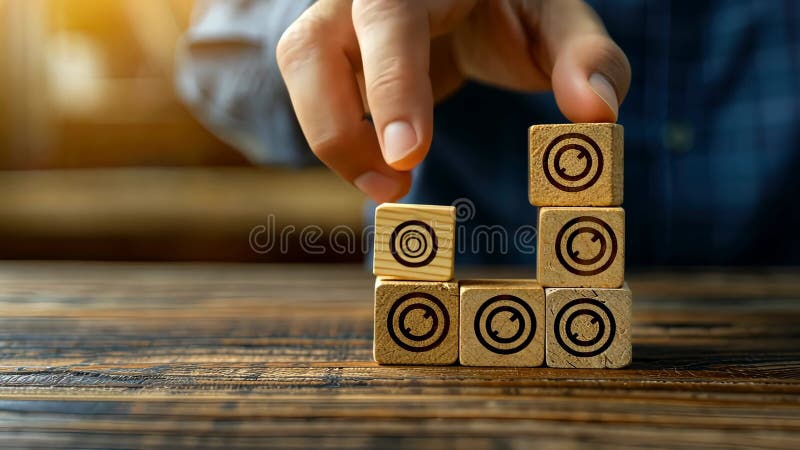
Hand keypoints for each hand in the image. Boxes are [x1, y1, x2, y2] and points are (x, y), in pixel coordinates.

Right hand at [277, 0, 630, 202]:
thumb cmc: (511, 8)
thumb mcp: (557, 22)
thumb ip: (584, 56)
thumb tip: (597, 112)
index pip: (389, 20)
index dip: (391, 86)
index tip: (408, 154)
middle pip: (313, 46)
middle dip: (342, 127)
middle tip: (394, 188)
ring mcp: (337, 16)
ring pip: (298, 69)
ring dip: (332, 137)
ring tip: (389, 186)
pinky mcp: (326, 49)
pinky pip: (309, 93)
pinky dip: (338, 137)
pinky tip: (378, 166)